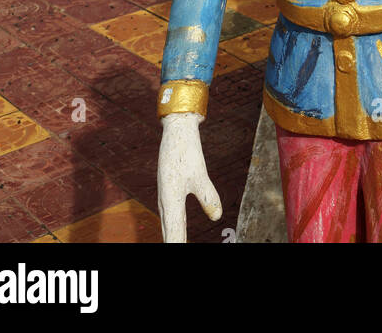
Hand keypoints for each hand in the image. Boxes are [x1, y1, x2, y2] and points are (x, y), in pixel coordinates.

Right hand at [157, 112, 221, 242]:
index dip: (177, 245)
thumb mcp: (200, 174)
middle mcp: (165, 200)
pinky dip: (172, 229)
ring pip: (167, 225)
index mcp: (170, 199)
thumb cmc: (187, 151)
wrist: (176, 129)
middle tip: (180, 252)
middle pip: (169, 232)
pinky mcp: (168, 191)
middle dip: (174, 243)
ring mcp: (165, 196)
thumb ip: (208, 196)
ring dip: (173, 238)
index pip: (174, 232)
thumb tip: (217, 217)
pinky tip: (176, 234)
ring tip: (178, 247)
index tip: (179, 252)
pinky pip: (169, 216)